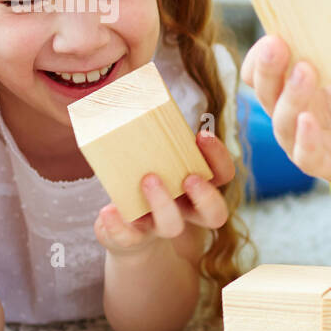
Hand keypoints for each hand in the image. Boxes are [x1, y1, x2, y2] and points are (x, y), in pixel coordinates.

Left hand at [94, 129, 233, 254]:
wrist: (127, 230)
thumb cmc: (142, 181)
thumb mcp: (153, 159)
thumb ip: (151, 137)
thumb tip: (136, 93)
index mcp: (198, 188)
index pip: (222, 174)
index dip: (218, 157)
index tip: (201, 135)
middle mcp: (187, 211)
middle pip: (215, 214)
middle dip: (206, 196)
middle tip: (190, 177)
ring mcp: (160, 226)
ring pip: (173, 226)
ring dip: (162, 204)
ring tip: (148, 179)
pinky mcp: (132, 237)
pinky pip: (128, 237)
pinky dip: (118, 225)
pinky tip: (108, 210)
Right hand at [240, 35, 330, 199]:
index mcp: (296, 87)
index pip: (260, 71)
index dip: (260, 55)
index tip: (274, 33)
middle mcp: (292, 112)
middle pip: (265, 90)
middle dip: (267, 66)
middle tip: (277, 44)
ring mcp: (303, 139)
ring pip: (282, 119)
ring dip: (291, 95)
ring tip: (305, 71)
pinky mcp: (321, 163)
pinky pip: (304, 153)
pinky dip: (305, 137)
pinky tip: (308, 121)